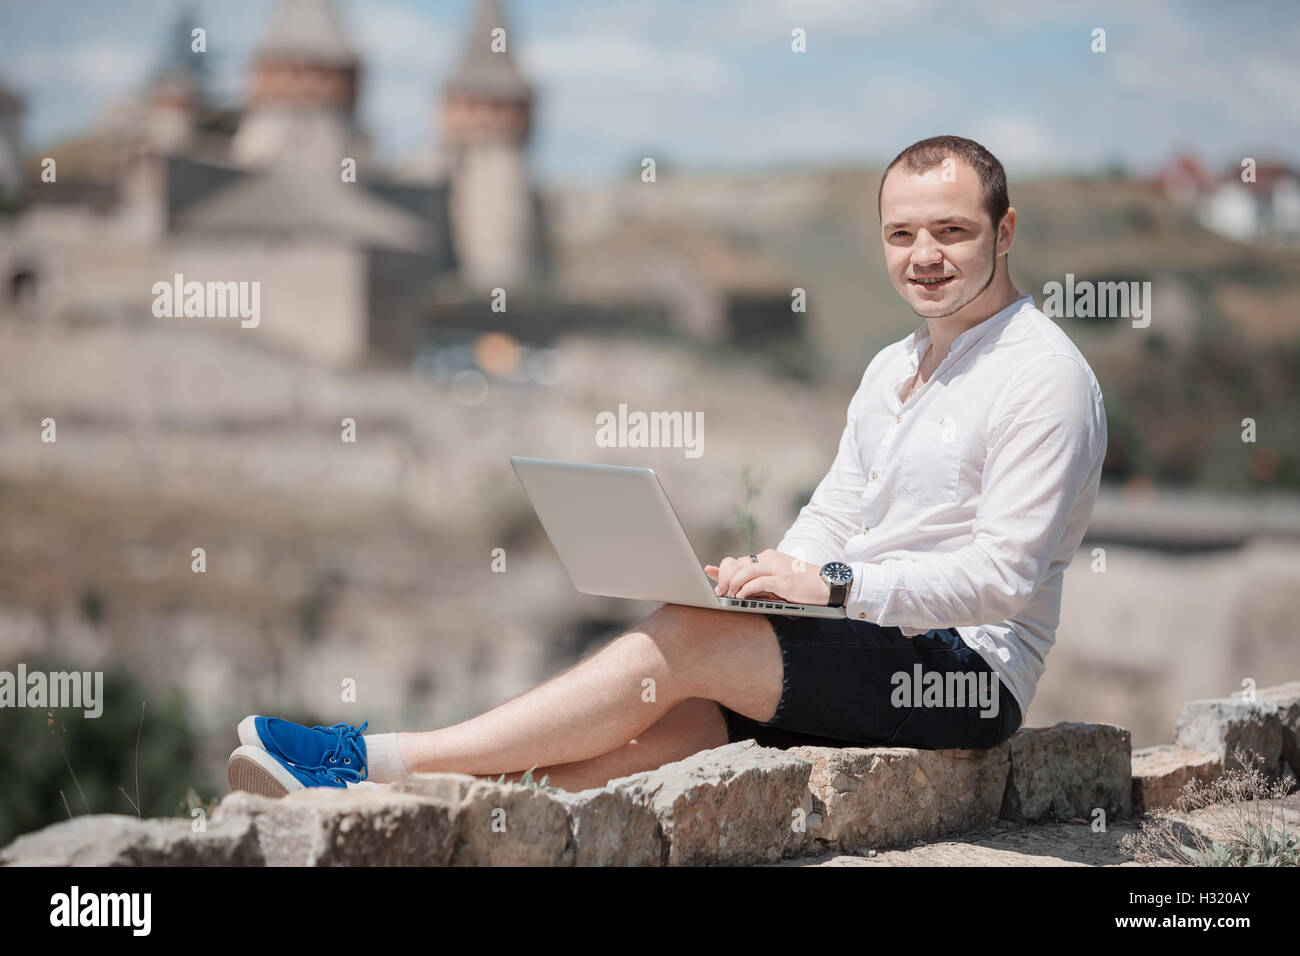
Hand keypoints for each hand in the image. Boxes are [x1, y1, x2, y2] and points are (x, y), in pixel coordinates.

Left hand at [705, 549, 831, 605]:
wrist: (827, 585)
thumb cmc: (800, 585)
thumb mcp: (774, 580)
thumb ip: (754, 581)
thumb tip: (731, 586)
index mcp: (767, 557)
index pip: (737, 560)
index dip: (722, 569)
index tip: (711, 577)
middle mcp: (770, 559)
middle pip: (737, 564)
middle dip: (724, 579)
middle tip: (719, 592)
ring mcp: (777, 568)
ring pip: (745, 571)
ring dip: (733, 584)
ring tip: (728, 596)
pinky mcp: (784, 580)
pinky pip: (759, 582)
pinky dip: (746, 589)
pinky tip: (741, 597)